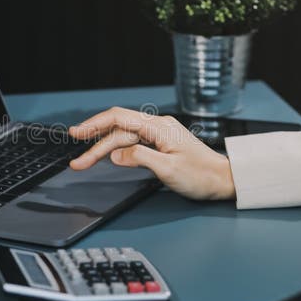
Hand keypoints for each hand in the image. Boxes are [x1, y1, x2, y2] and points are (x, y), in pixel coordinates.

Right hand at [69, 107, 235, 200]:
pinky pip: (132, 140)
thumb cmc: (201, 175)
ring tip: (85, 160)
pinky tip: (107, 154)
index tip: (76, 135)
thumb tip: (115, 154)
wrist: (223, 179)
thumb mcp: (168, 169)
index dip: (94, 126)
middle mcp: (158, 125)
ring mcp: (159, 133)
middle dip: (94, 142)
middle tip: (77, 160)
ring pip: (123, 135)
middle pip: (118, 128)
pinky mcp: (160, 142)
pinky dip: (116, 147)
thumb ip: (139, 158)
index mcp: (159, 127)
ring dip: (103, 147)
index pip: (119, 120)